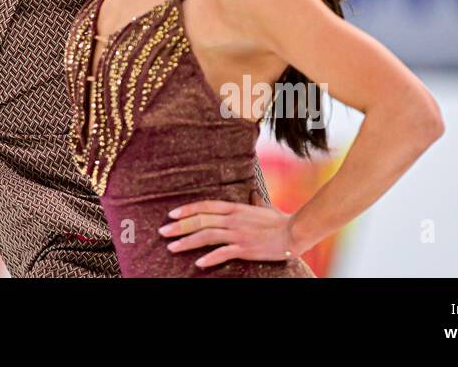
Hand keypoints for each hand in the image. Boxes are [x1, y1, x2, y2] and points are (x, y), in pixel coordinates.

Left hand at [158, 198, 300, 267]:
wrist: (294, 232)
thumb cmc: (280, 221)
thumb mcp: (263, 207)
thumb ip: (254, 201)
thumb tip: (253, 193)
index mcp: (235, 208)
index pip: (205, 206)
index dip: (187, 209)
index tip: (172, 214)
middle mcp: (232, 219)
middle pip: (200, 221)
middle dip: (179, 227)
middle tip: (163, 232)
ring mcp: (237, 233)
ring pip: (206, 236)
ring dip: (187, 242)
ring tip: (172, 247)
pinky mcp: (245, 248)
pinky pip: (223, 253)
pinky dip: (210, 258)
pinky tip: (198, 263)